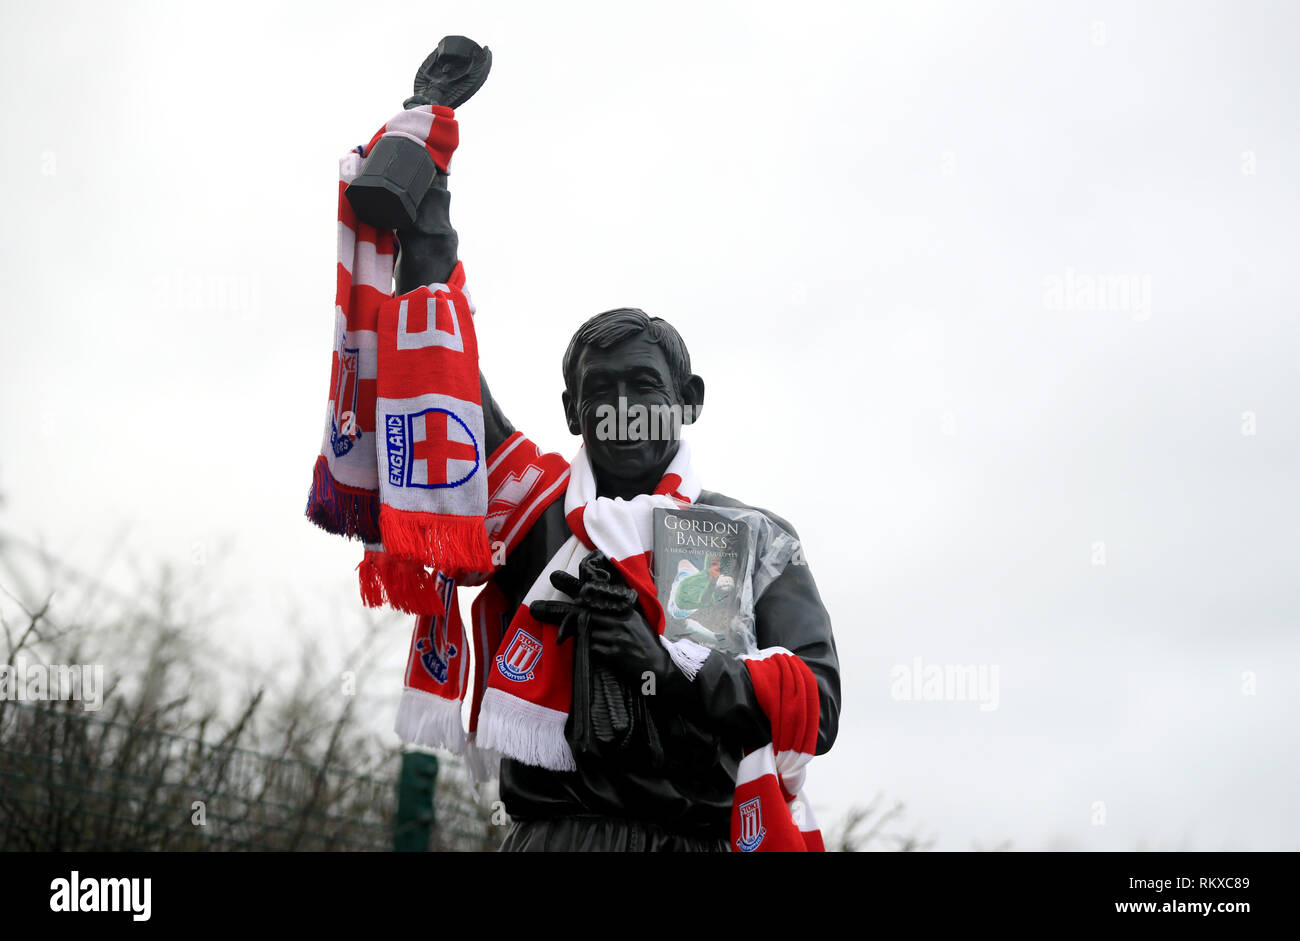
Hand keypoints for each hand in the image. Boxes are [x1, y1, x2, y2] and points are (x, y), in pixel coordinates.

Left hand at [528, 553, 672, 686]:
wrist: (660, 670)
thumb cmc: (648, 647)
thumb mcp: (637, 623)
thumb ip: (620, 614)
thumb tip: (597, 609)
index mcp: (625, 611)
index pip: (598, 597)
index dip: (577, 588)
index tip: (558, 578)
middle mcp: (619, 621)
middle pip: (585, 612)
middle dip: (560, 610)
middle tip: (536, 607)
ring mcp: (616, 637)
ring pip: (585, 631)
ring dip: (571, 632)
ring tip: (552, 625)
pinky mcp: (613, 653)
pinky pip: (591, 648)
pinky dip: (585, 649)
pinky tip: (580, 649)